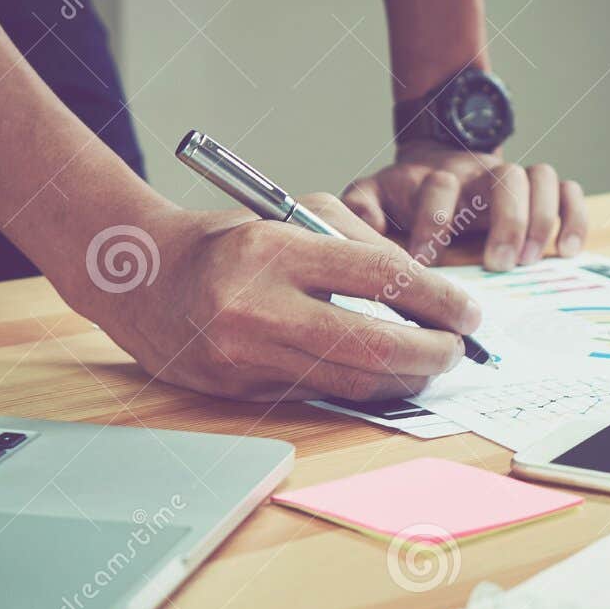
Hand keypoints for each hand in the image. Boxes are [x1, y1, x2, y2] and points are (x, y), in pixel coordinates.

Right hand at [71, 197, 481, 402]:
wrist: (140, 277)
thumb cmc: (231, 240)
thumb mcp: (294, 216)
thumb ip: (364, 245)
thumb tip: (432, 294)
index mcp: (273, 250)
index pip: (379, 277)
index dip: (437, 300)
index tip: (469, 312)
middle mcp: (257, 307)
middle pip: (372, 346)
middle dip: (432, 353)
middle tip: (459, 348)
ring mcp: (246, 356)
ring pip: (352, 382)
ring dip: (406, 379)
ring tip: (433, 363)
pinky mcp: (240, 390)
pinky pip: (322, 393)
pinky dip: (365, 387)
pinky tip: (388, 376)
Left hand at [341, 142, 586, 270]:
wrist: (435, 163)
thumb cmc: (403, 197)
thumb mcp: (372, 196)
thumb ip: (361, 210)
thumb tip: (360, 232)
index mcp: (433, 178)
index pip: (438, 189)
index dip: (433, 223)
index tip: (425, 262)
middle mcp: (476, 173)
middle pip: (502, 178)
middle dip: (504, 222)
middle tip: (498, 265)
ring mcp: (508, 177)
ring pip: (539, 177)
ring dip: (538, 220)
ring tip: (529, 261)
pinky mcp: (537, 189)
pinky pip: (567, 189)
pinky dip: (573, 217)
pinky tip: (569, 251)